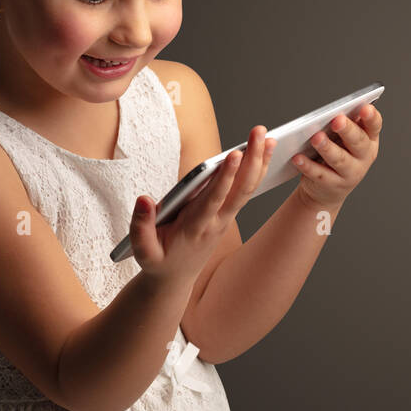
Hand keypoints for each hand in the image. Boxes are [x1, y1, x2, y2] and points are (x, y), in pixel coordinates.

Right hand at [129, 126, 275, 285]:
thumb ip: (141, 226)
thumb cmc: (159, 261)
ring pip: (247, 189)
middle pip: (240, 190)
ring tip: (269, 136)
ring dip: (259, 162)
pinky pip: (245, 190)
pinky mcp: (227, 213)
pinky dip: (256, 170)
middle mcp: (216, 221)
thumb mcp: (143, 251)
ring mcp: (225, 218)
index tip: (234, 154)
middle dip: (252, 160)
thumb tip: (144, 199)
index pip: (213, 199)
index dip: (225, 177)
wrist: (176, 278)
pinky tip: (263, 151)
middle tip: (261, 132)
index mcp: (195, 228)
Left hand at [292, 103, 381, 209]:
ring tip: (316, 138)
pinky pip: (320, 174)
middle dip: (348, 130)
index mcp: (369, 140)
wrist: (329, 190)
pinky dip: (308, 166)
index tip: (365, 108)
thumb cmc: (339, 154)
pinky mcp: (333, 185)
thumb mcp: (345, 140)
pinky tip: (298, 157)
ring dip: (327, 148)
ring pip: (340, 159)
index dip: (371, 117)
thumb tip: (331, 112)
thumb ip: (344, 125)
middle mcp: (364, 157)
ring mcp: (351, 173)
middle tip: (337, 120)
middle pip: (358, 142)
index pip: (374, 126)